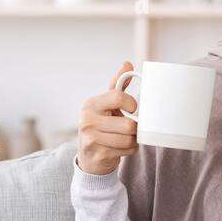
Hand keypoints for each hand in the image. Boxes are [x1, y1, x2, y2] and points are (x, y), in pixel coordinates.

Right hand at [77, 61, 139, 175]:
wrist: (90, 156)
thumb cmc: (101, 126)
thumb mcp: (107, 105)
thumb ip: (118, 86)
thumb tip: (127, 64)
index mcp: (91, 104)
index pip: (118, 97)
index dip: (131, 104)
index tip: (132, 109)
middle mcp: (87, 120)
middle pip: (128, 123)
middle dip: (134, 128)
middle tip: (129, 128)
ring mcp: (91, 139)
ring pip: (128, 139)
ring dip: (133, 140)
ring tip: (126, 138)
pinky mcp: (98, 154)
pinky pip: (126, 150)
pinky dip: (130, 150)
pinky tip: (121, 148)